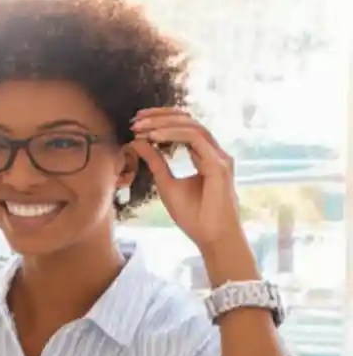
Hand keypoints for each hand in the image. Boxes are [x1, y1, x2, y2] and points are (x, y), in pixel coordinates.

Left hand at [129, 108, 242, 250]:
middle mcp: (214, 153)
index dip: (160, 120)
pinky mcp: (218, 165)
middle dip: (160, 116)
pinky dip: (173, 134)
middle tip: (136, 119)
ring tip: (141, 127)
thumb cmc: (193, 216)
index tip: (137, 122)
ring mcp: (219, 157)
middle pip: (188, 120)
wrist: (211, 238)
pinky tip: (154, 137)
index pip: (184, 127)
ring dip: (163, 123)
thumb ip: (155, 161)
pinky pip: (195, 139)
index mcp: (205, 156)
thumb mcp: (165, 183)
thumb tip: (137, 141)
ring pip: (191, 126)